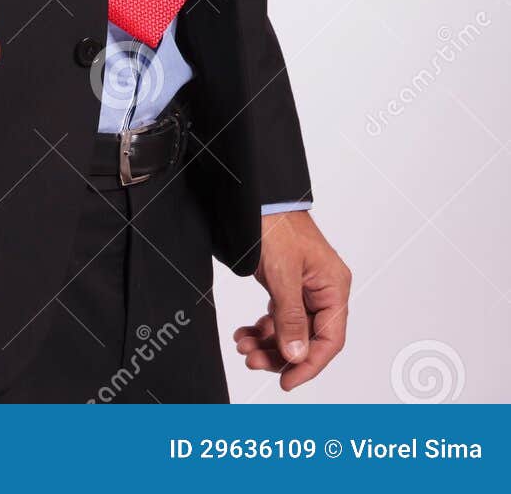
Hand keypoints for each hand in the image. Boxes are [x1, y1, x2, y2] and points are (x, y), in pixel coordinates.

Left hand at [232, 211, 350, 390]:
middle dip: (280, 354)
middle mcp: (323, 289)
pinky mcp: (287, 284)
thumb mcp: (283, 274)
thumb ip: (290, 317)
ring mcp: (305, 287)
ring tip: (243, 345)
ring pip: (291, 330)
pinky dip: (262, 327)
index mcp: (334, 286)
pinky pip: (279, 316)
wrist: (254, 197)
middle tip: (253, 361)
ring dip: (268, 342)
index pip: (329, 339)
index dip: (309, 364)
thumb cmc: (275, 224)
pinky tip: (245, 333)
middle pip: (308, 338)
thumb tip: (296, 356)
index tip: (286, 382)